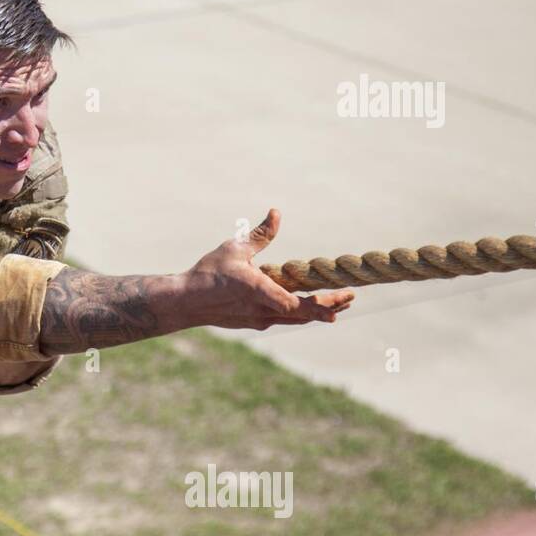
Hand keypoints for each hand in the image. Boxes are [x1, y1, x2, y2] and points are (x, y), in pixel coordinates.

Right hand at [182, 209, 353, 330]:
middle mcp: (262, 310)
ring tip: (337, 305)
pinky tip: (304, 307)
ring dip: (317, 311)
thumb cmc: (208, 273)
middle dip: (330, 306)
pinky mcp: (252, 322)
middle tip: (350, 298)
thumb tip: (276, 213)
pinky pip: (282, 319)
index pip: (298, 305)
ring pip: (295, 319)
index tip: (343, 300)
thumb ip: (259, 235)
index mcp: (260, 291)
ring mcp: (258, 319)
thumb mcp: (234, 249)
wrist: (185, 302)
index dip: (323, 305)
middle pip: (304, 315)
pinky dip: (299, 313)